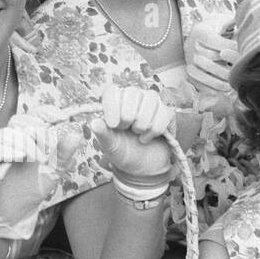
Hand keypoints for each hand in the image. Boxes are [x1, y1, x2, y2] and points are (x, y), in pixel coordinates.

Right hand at [0, 115, 81, 239]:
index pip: (36, 114)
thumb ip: (64, 154)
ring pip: (7, 133)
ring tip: (35, 158)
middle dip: (36, 131)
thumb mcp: (54, 171)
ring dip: (23, 143)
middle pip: (20, 120)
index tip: (62, 117)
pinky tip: (19, 157)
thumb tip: (77, 135)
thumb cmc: (36, 185)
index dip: (47, 112)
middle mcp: (14, 136)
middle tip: (47, 148)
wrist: (18, 207)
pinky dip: (5, 151)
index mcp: (31, 134)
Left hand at [91, 86, 174, 202]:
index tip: (113, 125)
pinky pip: (164, 112)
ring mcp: (151, 103)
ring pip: (151, 98)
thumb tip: (94, 122)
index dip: (112, 106)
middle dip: (128, 115)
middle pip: (132, 92)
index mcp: (115, 103)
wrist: (143, 167)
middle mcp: (133, 98)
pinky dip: (155, 129)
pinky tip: (147, 138)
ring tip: (137, 133)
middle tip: (126, 130)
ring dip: (143, 122)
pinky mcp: (166, 112)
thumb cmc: (123, 152)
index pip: (112, 91)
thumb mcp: (110, 145)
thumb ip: (103, 133)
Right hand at [185, 21, 236, 94]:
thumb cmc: (217, 28)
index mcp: (200, 31)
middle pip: (207, 57)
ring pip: (202, 71)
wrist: (200, 35)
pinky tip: (223, 91)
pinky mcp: (189, 71)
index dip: (229, 47)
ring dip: (218, 80)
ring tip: (232, 84)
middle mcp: (191, 45)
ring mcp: (189, 59)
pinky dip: (209, 88)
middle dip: (225, 65)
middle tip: (240, 71)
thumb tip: (249, 23)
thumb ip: (234, 23)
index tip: (243, 52)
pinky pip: (198, 81)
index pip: (214, 40)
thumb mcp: (223, 21)